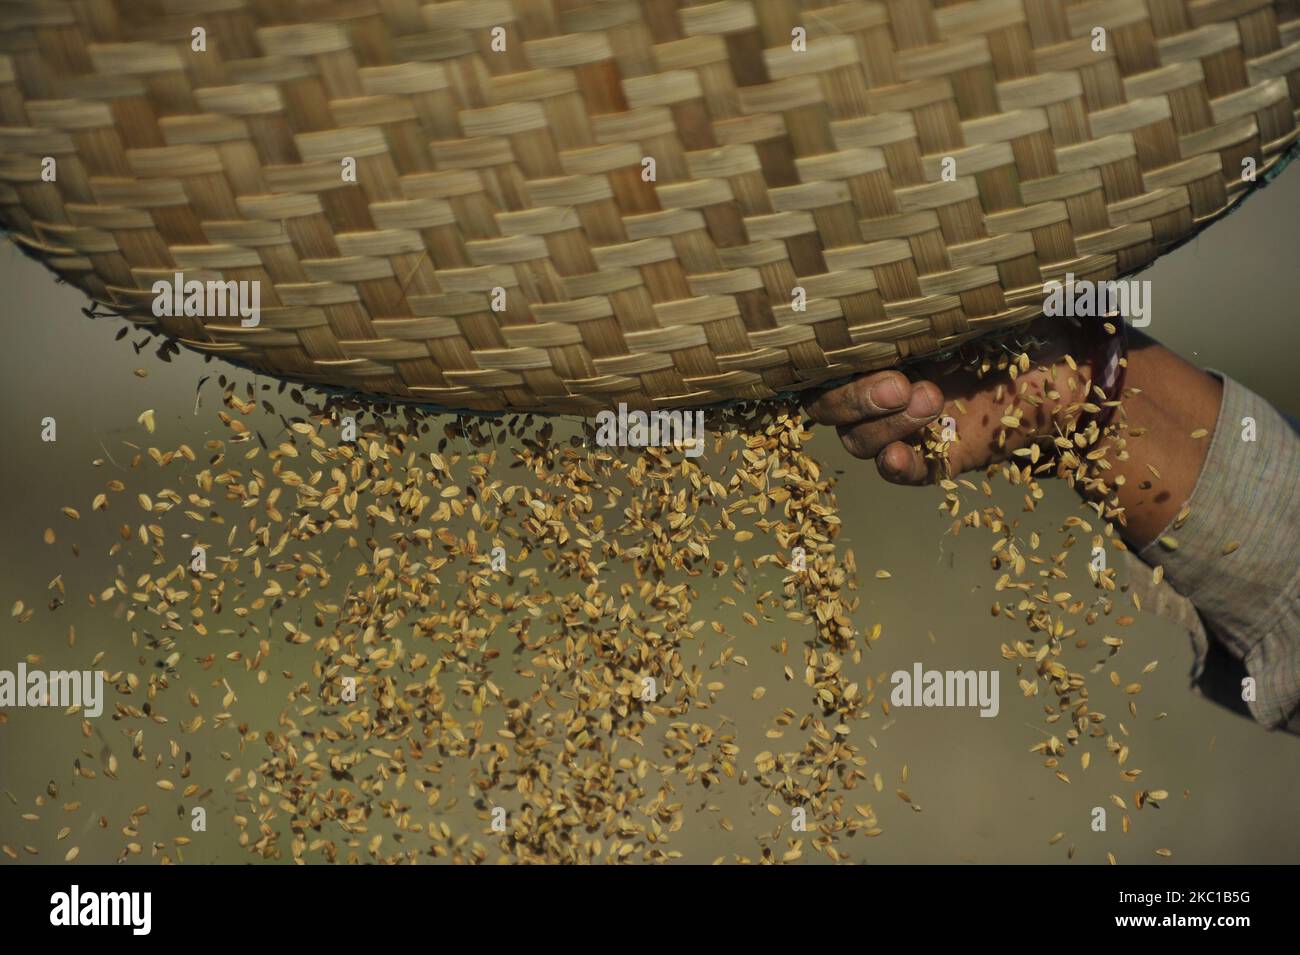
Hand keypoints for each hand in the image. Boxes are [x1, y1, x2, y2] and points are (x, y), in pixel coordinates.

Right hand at [804, 320, 1223, 549]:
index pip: (824, 361)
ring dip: (882, 426)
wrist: (1085, 364)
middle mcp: (883, 384)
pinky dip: (894, 466)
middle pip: (828, 407)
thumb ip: (936, 280)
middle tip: (901, 381)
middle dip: (854, 398)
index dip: (828, 363)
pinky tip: (899, 456)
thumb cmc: (1026, 313)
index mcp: (881, 344)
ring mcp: (908, 425)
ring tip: (933, 402)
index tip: (861, 348)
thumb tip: (902, 234)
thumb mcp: (978, 288)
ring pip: (858, 439)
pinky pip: (900, 471)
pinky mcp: (939, 457)